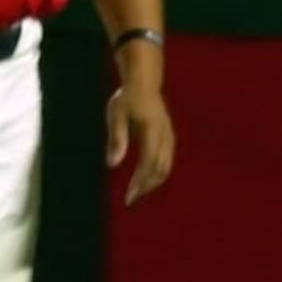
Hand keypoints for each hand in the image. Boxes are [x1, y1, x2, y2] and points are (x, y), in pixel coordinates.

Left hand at [106, 81, 174, 205]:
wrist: (144, 82)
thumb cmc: (127, 98)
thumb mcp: (116, 115)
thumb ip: (116, 139)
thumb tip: (111, 165)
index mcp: (152, 130)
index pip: (148, 163)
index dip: (139, 182)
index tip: (128, 197)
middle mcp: (164, 135)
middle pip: (161, 169)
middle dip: (146, 186)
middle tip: (131, 199)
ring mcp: (169, 135)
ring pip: (166, 166)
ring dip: (153, 181)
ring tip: (137, 191)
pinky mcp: (168, 136)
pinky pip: (166, 159)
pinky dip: (157, 172)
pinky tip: (145, 178)